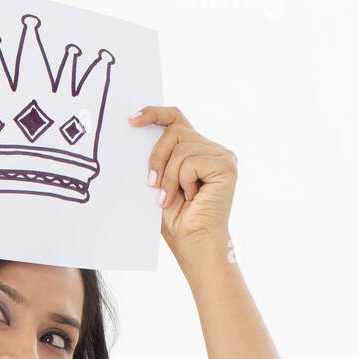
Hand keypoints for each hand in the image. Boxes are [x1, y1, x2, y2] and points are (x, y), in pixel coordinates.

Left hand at [128, 106, 236, 261]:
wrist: (193, 244)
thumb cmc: (175, 219)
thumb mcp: (157, 182)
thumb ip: (154, 158)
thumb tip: (134, 134)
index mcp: (195, 150)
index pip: (175, 118)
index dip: (154, 114)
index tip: (131, 121)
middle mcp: (211, 149)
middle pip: (174, 130)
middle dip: (156, 157)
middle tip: (151, 185)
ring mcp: (221, 156)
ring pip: (181, 148)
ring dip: (168, 177)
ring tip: (172, 198)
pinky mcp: (226, 166)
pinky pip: (191, 161)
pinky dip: (182, 181)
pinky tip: (192, 197)